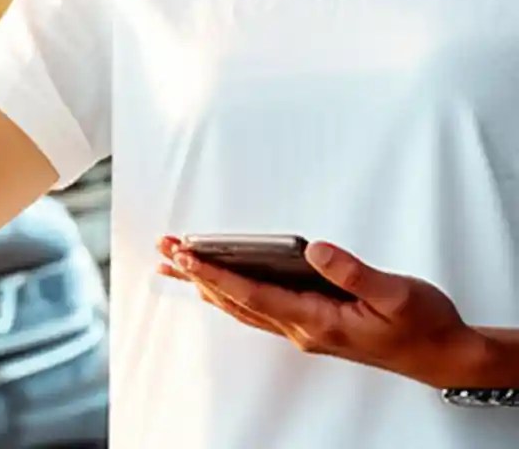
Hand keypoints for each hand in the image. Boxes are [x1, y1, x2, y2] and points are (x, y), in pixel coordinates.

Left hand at [157, 236, 493, 387]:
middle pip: (236, 299)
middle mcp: (303, 329)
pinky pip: (260, 306)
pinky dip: (233, 291)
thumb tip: (315, 250)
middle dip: (197, 275)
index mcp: (318, 321)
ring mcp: (305, 330)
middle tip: (163, 252)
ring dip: (209, 283)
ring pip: (243, 305)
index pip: (252, 293)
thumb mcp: (395, 293)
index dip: (216, 273)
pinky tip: (220, 280)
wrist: (442, 355)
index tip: (185, 255)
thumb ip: (352, 272)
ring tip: (177, 264)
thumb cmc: (422, 325)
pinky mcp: (313, 325)